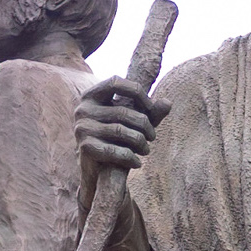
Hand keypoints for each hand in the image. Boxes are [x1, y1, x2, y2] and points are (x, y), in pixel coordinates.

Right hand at [76, 76, 171, 192]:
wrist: (96, 168)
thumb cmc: (117, 138)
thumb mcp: (133, 122)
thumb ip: (151, 112)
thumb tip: (168, 102)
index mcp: (92, 96)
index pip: (114, 82)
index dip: (136, 91)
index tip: (150, 106)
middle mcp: (83, 110)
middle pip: (123, 111)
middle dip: (145, 125)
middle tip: (152, 136)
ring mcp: (82, 128)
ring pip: (121, 131)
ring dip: (141, 143)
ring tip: (146, 149)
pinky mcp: (85, 147)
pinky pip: (115, 151)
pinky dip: (131, 158)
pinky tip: (137, 162)